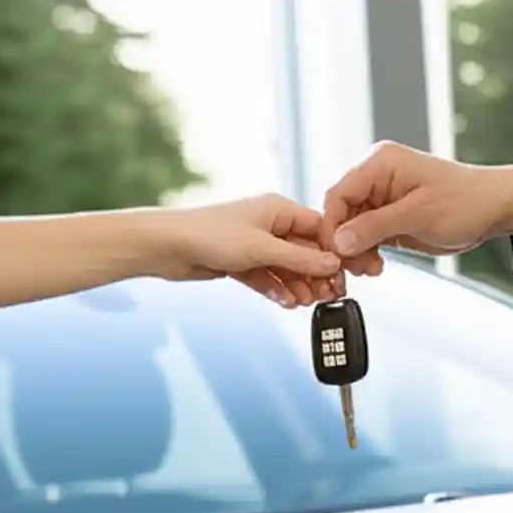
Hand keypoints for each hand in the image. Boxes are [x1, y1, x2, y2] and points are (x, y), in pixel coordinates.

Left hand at [162, 193, 343, 306]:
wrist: (167, 246)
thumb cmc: (210, 234)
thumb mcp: (262, 248)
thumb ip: (300, 259)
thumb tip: (333, 264)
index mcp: (278, 209)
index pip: (318, 229)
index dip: (334, 251)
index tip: (345, 272)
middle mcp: (268, 225)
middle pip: (304, 251)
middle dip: (317, 273)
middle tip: (330, 294)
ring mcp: (254, 244)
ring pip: (286, 268)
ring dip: (298, 285)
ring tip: (307, 302)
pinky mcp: (240, 262)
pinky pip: (267, 277)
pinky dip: (277, 289)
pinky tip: (286, 302)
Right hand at [321, 141, 512, 275]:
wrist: (495, 210)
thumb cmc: (467, 201)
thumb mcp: (418, 215)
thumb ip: (375, 226)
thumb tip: (339, 240)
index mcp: (380, 163)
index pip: (337, 194)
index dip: (332, 226)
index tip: (335, 253)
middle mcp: (377, 177)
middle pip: (340, 213)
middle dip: (345, 243)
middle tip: (357, 266)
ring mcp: (382, 198)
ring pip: (350, 229)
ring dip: (356, 252)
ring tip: (371, 268)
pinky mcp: (389, 217)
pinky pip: (365, 236)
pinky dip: (366, 253)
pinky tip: (376, 265)